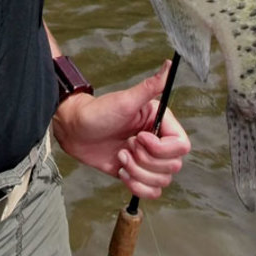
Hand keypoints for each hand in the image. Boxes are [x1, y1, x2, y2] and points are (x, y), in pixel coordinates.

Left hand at [53, 61, 190, 198]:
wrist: (74, 130)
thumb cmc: (97, 111)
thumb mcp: (125, 100)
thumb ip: (150, 86)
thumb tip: (169, 64)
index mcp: (160, 122)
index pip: (181, 146)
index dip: (161, 148)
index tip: (139, 138)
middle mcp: (157, 142)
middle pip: (173, 166)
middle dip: (146, 161)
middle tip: (126, 146)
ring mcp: (147, 160)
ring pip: (162, 181)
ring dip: (138, 173)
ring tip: (121, 156)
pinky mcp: (136, 173)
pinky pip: (151, 191)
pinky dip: (136, 186)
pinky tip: (121, 170)